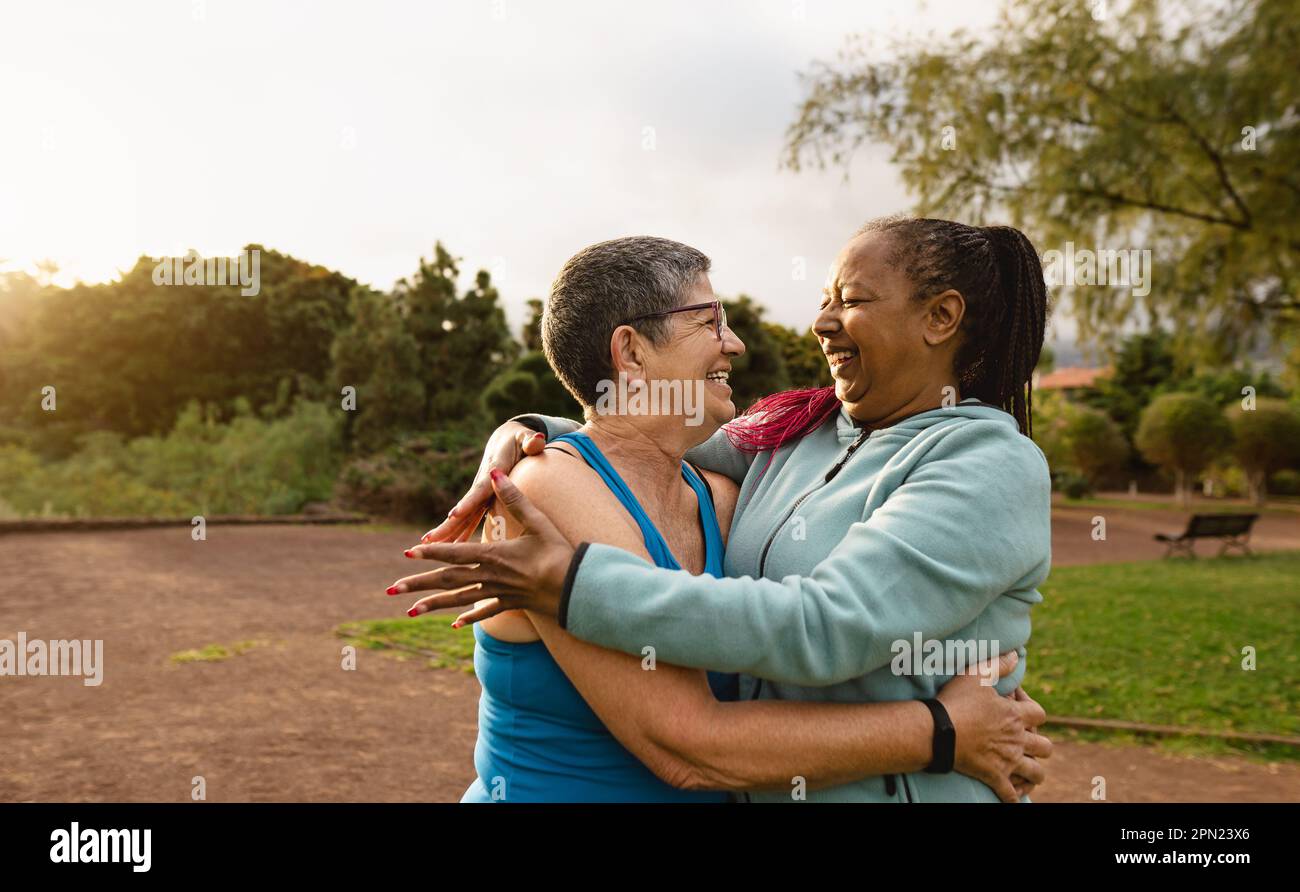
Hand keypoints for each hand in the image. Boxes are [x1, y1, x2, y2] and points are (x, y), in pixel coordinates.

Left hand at [390, 469, 574, 624]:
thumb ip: (514, 498)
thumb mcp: (537, 522)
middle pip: (447, 580)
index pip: (454, 553)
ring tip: (409, 611)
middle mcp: (489, 577)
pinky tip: (454, 624)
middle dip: (417, 584)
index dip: (431, 552)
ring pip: (458, 600)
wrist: (576, 589)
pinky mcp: (509, 603)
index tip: (409, 553)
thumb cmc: (559, 553)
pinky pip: (484, 612)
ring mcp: (497, 593)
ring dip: (432, 605)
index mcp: (493, 555)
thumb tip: (495, 474)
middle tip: (390, 590)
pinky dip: (468, 618)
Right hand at [419, 421, 546, 544]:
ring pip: (462, 515)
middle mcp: (482, 484)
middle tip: (429, 540)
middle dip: (447, 524)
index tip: (453, 514)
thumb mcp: (526, 438)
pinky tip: (448, 547)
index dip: (468, 501)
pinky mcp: (480, 499)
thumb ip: (532, 441)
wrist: (505, 438)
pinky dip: (457, 531)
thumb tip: (536, 441)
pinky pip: (468, 518)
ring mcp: (479, 493)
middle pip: (464, 507)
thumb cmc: (519, 439)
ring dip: (446, 530)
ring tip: (427, 546)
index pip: (480, 489)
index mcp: (493, 471)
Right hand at [935, 651, 1051, 802]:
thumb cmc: (957, 701)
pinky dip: (1014, 795)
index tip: (1016, 706)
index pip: (1040, 714)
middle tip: (1025, 741)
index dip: (1032, 710)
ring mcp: (1008, 760)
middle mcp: (1017, 740)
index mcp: (1016, 716)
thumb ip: (998, 664)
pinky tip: (1012, 796)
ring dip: (1034, 771)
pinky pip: (1011, 793)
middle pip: (1046, 747)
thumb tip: (1015, 654)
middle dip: (1040, 744)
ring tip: (1025, 768)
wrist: (939, 731)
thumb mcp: (976, 674)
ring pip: (1036, 772)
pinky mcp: (994, 776)